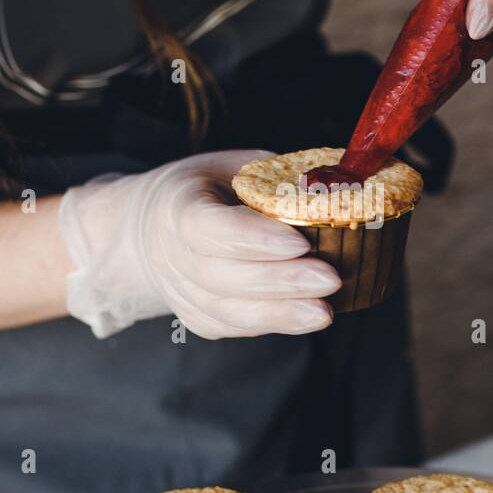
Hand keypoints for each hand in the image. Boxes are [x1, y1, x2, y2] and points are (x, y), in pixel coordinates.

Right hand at [58, 151, 339, 338]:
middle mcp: (172, 253)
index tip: (299, 241)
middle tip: (329, 279)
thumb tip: (340, 192)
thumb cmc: (207, 190)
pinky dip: (271, 323)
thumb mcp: (236, 166)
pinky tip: (305, 318)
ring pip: (228, 310)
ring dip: (280, 313)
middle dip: (280, 280)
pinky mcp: (197, 317)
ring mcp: (181, 291)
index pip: (208, 227)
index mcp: (177, 205)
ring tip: (324, 311)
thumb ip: (278, 180)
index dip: (252, 238)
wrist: (152, 229)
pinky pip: (235, 325)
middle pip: (222, 276)